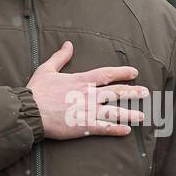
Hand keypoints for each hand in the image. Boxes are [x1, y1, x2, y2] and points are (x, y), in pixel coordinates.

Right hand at [27, 40, 148, 139]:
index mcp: (81, 81)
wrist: (29, 111)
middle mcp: (88, 95)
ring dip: (129, 113)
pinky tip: (126, 131)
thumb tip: (68, 44)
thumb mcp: (47, 69)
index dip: (122, 73)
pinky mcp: (82, 126)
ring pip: (114, 112)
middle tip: (146, 93)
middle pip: (116, 93)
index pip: (106, 74)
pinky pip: (103, 128)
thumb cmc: (36, 91)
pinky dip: (116, 130)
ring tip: (142, 116)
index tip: (134, 73)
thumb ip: (60, 57)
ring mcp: (87, 111)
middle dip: (132, 92)